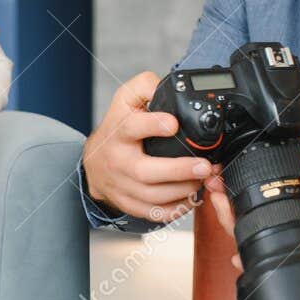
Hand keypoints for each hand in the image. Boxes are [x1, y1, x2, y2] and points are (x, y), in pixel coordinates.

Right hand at [81, 71, 213, 224]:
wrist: (95, 162)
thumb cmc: (117, 128)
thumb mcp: (125, 99)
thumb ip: (146, 87)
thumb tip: (165, 87)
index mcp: (119, 132)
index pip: (131, 128)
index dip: (152, 125)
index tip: (173, 123)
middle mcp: (119, 161)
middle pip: (145, 171)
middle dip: (178, 170)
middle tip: (204, 165)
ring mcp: (123, 185)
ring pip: (153, 195)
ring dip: (183, 190)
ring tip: (203, 178)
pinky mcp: (130, 203)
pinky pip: (155, 213)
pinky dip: (176, 208)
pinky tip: (192, 197)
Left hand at [208, 140, 299, 272]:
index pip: (274, 244)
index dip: (253, 251)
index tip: (235, 257)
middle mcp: (287, 221)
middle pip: (251, 231)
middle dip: (228, 216)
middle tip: (216, 195)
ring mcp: (276, 207)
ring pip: (245, 214)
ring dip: (225, 201)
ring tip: (214, 182)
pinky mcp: (270, 191)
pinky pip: (247, 196)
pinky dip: (231, 188)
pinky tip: (222, 176)